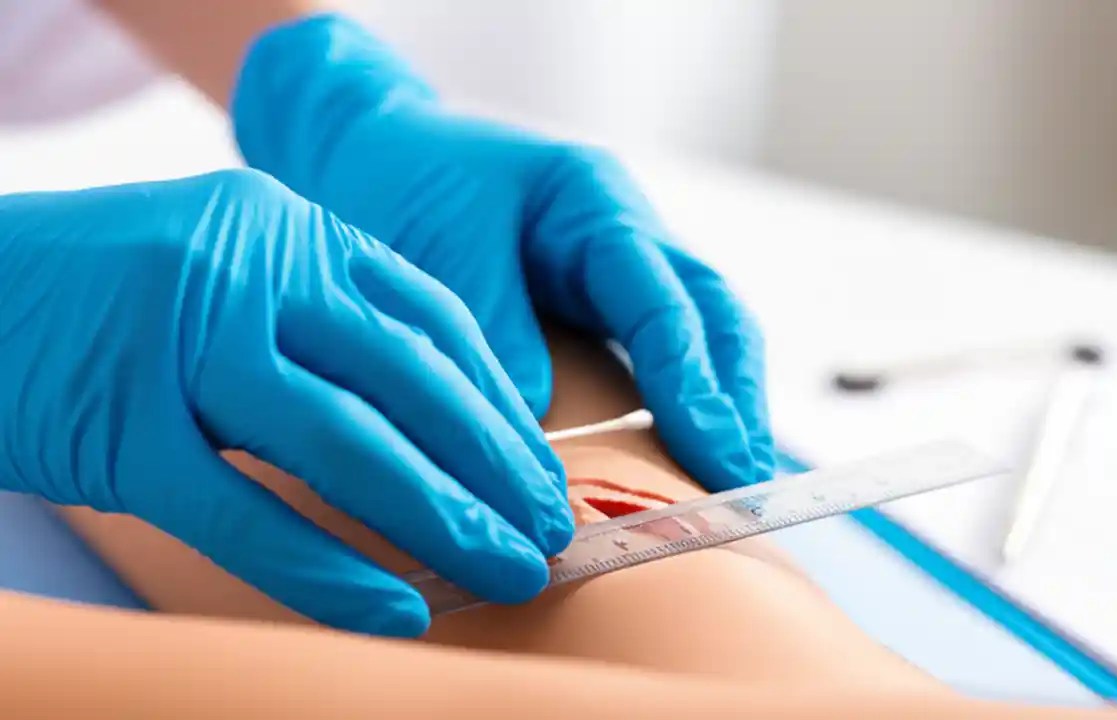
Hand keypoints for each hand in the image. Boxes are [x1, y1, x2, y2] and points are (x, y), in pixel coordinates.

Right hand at [0, 170, 571, 635]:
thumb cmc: (102, 293)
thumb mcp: (225, 272)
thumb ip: (316, 324)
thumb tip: (428, 428)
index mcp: (285, 227)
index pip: (429, 316)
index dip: (497, 399)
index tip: (539, 464)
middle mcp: (247, 267)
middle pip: (408, 380)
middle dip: (492, 465)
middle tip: (548, 532)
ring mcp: (184, 344)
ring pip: (346, 443)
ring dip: (440, 518)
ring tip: (508, 573)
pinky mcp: (123, 428)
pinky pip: (245, 514)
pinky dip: (327, 568)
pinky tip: (396, 610)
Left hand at [233, 14, 775, 490]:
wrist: (372, 145)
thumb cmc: (404, 181)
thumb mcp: (441, 249)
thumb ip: (496, 340)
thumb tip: (539, 448)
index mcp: (594, 204)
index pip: (664, 304)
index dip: (694, 389)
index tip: (719, 462)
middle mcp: (628, 233)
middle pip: (716, 318)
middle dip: (737, 404)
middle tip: (748, 486)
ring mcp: (624, 267)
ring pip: (704, 336)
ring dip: (725, 409)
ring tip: (737, 486)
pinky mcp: (603, 301)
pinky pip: (662, 354)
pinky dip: (685, 405)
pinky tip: (691, 460)